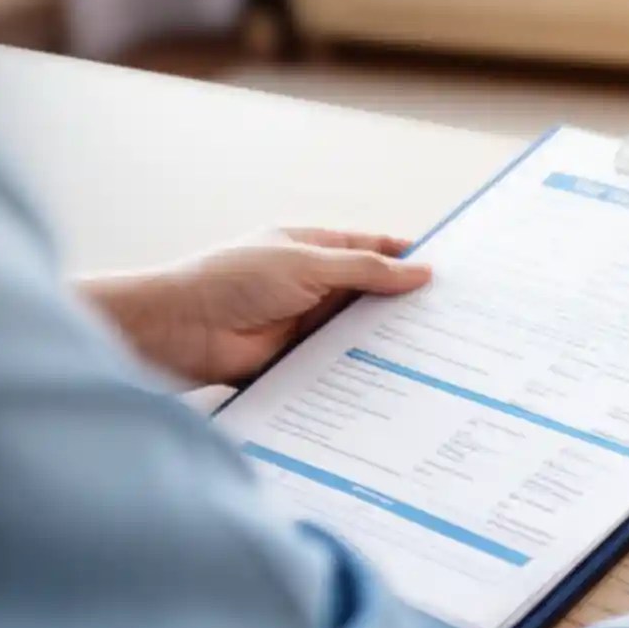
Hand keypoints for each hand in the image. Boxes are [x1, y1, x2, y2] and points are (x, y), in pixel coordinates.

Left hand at [81, 228, 431, 385]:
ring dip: (385, 340)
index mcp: (312, 248)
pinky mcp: (297, 360)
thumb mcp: (307, 265)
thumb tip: (420, 271)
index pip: (372, 248)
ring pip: (357, 331)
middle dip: (404, 304)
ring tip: (434, 352)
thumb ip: (366, 270)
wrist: (178, 331)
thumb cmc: (232, 281)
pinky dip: (362, 369)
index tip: (448, 272)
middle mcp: (311, 285)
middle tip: (451, 319)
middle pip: (369, 293)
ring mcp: (304, 324)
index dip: (408, 257)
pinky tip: (394, 379)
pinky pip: (338, 364)